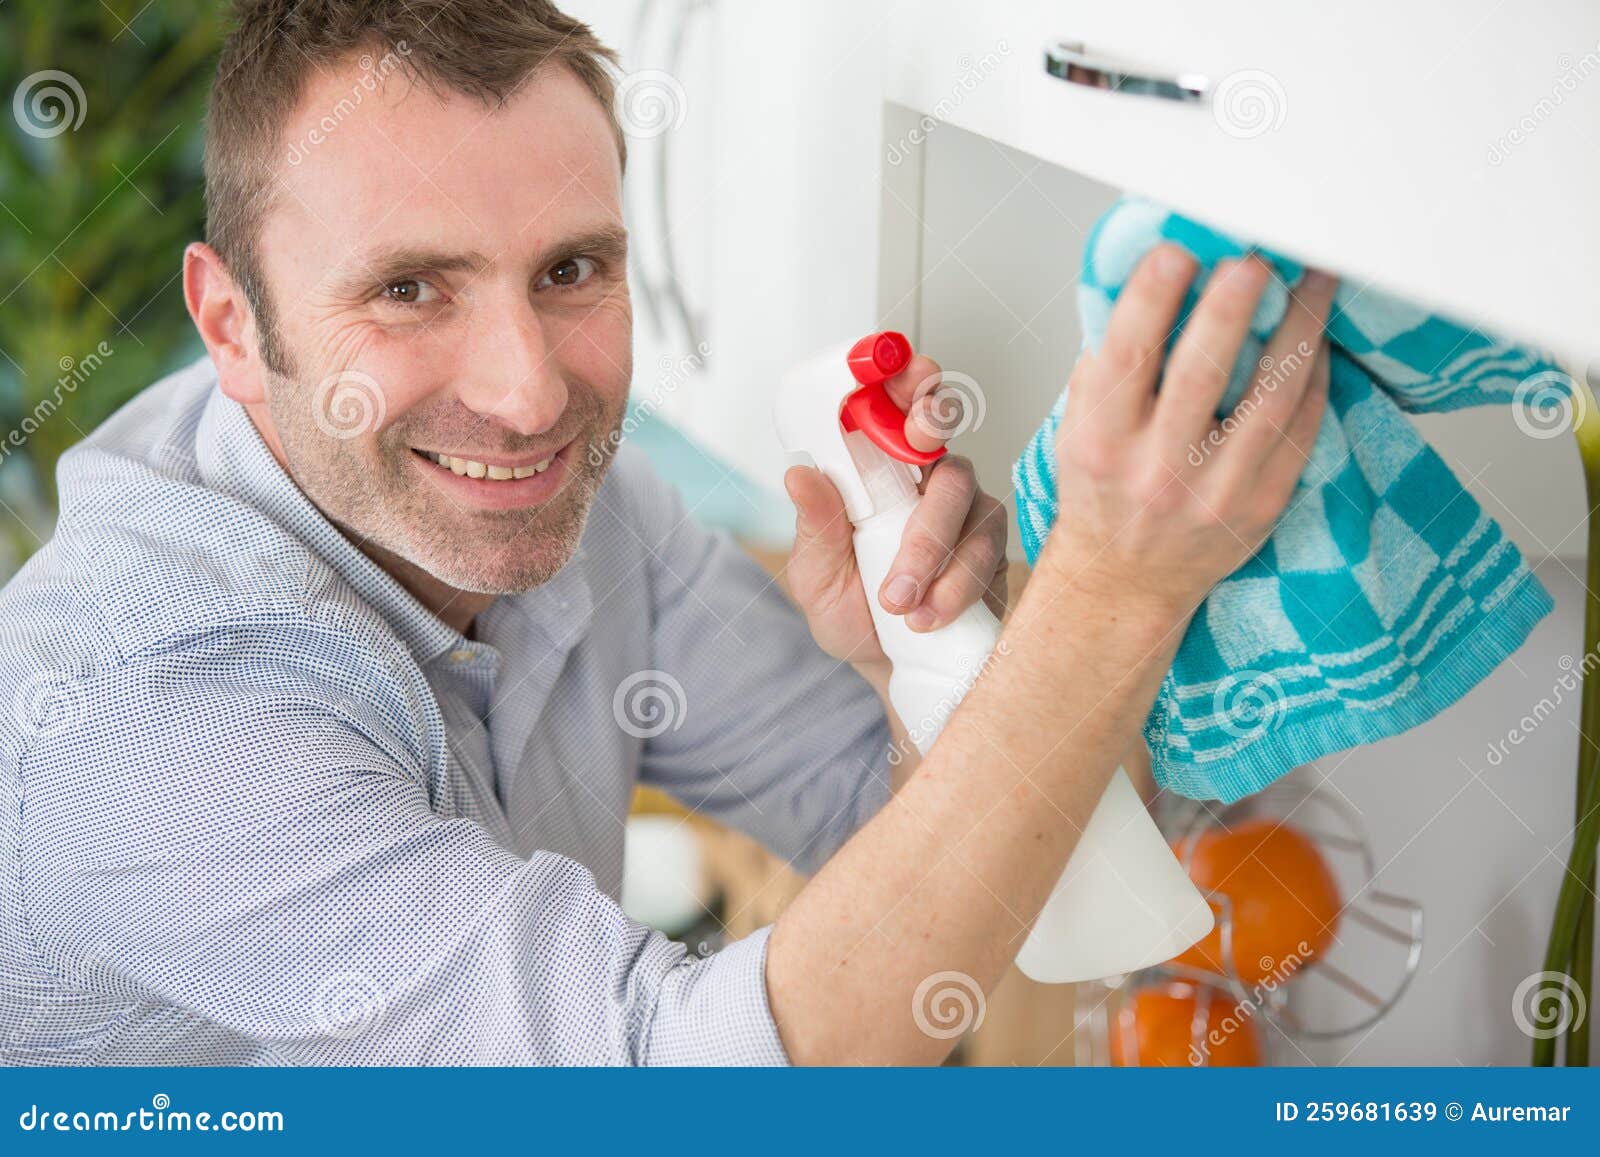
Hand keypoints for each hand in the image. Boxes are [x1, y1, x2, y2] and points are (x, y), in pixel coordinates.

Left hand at [783, 353, 1008, 665]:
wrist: (893, 668)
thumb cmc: (852, 613)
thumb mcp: (816, 576)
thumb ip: (816, 528)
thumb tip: (799, 475)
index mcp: (873, 470)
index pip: (889, 405)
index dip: (900, 378)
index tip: (902, 372)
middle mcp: (923, 477)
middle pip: (938, 429)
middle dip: (932, 426)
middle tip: (920, 446)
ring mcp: (963, 510)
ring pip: (963, 497)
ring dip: (931, 548)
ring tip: (900, 601)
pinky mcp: (992, 548)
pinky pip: (987, 548)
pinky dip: (957, 582)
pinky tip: (930, 613)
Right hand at [1043, 244, 1334, 620]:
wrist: (1126, 578)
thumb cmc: (1104, 492)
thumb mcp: (1079, 428)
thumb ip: (1107, 363)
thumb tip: (1145, 279)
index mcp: (1102, 441)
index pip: (1125, 358)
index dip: (1150, 299)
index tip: (1176, 251)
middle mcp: (1156, 469)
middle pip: (1200, 375)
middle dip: (1230, 308)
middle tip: (1253, 257)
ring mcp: (1215, 490)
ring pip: (1268, 398)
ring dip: (1296, 329)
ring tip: (1311, 279)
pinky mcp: (1262, 503)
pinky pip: (1300, 428)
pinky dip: (1312, 375)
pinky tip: (1317, 337)